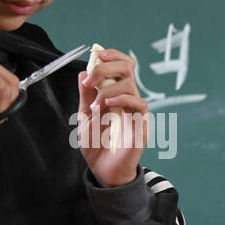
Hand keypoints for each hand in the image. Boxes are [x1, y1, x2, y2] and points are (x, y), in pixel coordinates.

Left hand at [76, 48, 147, 186]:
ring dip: (107, 90)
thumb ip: (86, 95)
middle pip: (128, 68)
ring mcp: (135, 111)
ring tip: (95, 107)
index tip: (97, 54)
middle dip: (107, 67)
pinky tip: (108, 106)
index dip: (112, 55)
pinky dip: (122, 100)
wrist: (104, 170)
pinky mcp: (141, 124)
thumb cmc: (97, 145)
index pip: (121, 66)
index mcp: (115, 93)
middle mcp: (127, 99)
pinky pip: (139, 104)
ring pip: (130, 84)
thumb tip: (83, 72)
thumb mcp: (84, 116)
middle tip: (91, 80)